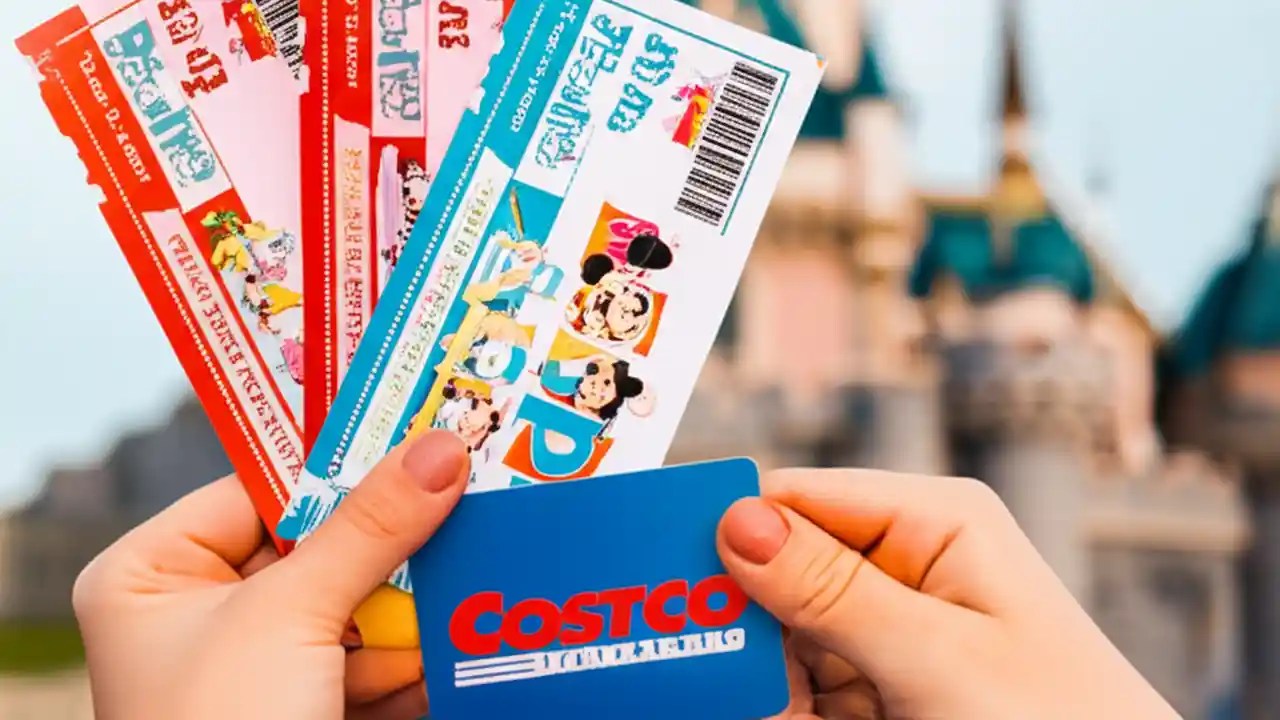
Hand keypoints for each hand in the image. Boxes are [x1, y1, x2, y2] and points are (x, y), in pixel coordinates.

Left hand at [73, 431, 469, 719]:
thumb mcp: (288, 617)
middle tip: (464, 490)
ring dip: (412, 605)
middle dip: (391, 543)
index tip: (419, 424)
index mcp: (154, 573)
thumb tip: (440, 449)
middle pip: (321, 544)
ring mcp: (261, 667)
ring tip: (475, 564)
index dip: (342, 462)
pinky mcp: (311, 708)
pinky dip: (415, 658)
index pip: (262, 486)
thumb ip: (369, 530)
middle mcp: (202, 613)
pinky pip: (376, 658)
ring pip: (361, 603)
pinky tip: (458, 637)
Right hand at [718, 470, 1178, 719]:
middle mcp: (908, 563)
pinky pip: (807, 685)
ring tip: (796, 707)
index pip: (797, 499)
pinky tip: (813, 717)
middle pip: (781, 572)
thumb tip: (737, 521)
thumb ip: (832, 590)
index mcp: (934, 520)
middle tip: (733, 666)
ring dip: (776, 680)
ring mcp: (894, 628)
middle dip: (754, 626)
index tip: (668, 576)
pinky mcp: (885, 684)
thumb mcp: (938, 655)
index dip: (730, 534)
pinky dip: (797, 708)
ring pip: (785, 640)